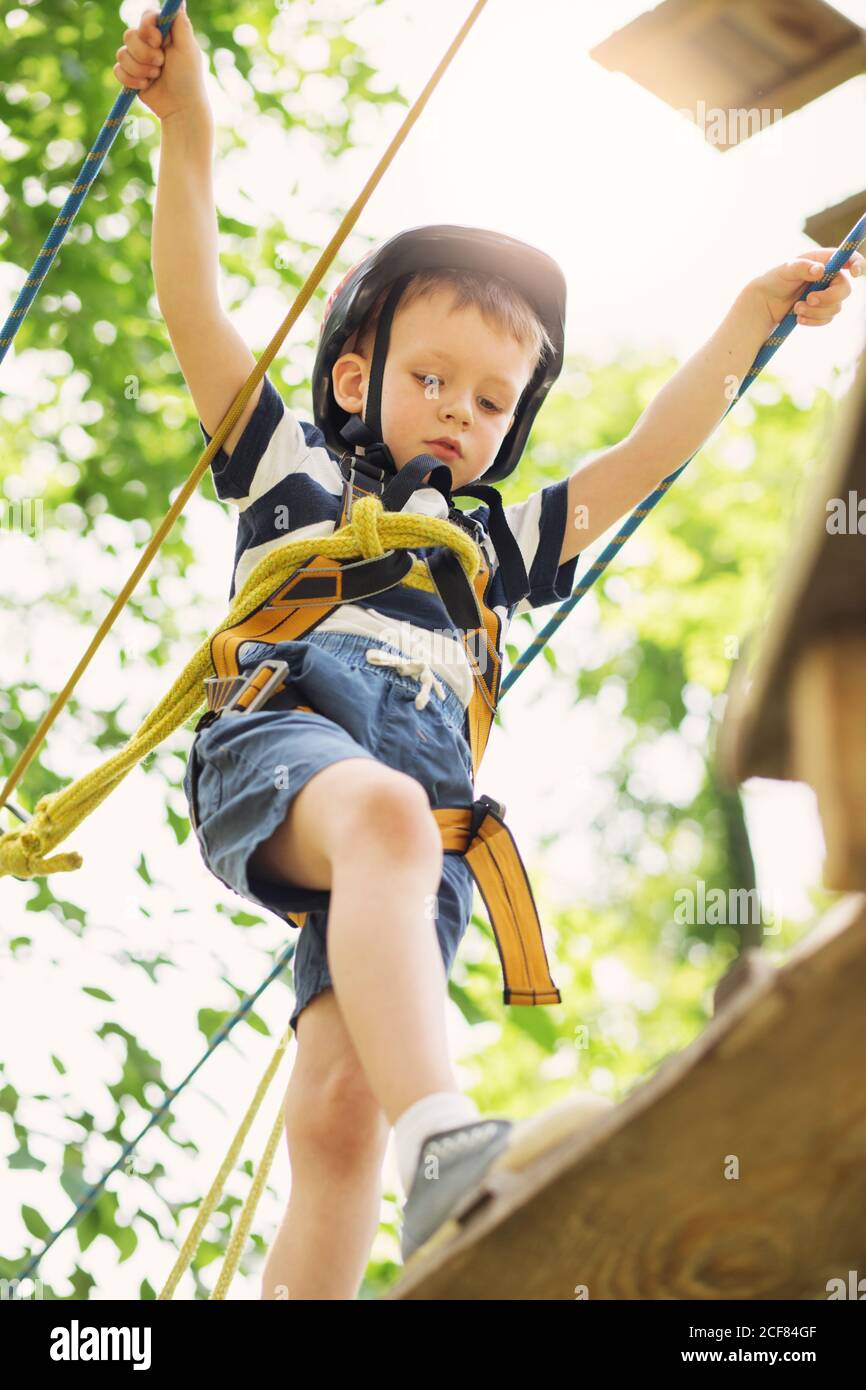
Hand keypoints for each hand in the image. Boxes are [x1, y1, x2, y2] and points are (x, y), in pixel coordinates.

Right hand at [113, 2, 208, 122]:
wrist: (181, 108)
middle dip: (144, 53)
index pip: (145, 16)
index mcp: (163, 33)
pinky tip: (145, 86)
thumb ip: (180, 23)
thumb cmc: (188, 79)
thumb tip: (179, 1)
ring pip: (122, 53)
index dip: (147, 28)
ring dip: (139, 68)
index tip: (157, 41)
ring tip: (155, 77)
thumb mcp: (188, 49)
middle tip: (161, 64)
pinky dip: (131, 80)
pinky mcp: (130, 75)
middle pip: (129, 35)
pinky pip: (118, 70)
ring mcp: (138, 59)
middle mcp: (149, 43)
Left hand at [748, 246, 864, 332]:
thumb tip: (820, 270)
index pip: (849, 259)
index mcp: (824, 261)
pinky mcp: (820, 311)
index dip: (857, 264)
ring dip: (816, 311)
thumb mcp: (786, 269)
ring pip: (836, 308)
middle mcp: (829, 278)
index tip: (855, 274)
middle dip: (829, 297)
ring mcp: (826, 296)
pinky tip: (798, 318)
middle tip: (810, 299)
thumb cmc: (775, 279)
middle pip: (845, 290)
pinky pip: (826, 319)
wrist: (765, 303)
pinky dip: (813, 320)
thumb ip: (803, 267)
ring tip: (796, 308)